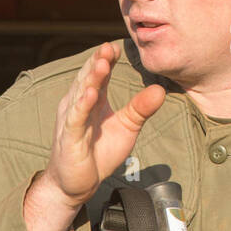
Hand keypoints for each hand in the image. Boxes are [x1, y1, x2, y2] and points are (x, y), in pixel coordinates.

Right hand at [34, 41, 166, 217]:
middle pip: (88, 79)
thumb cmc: (98, 153)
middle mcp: (78, 105)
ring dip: (91, 79)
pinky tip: (91, 94)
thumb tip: (161, 89)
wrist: (77, 184)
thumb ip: (141, 108)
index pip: (99, 75)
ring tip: (102, 63)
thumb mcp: (126, 127)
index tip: (118, 46)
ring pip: (81, 95)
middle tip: (108, 47)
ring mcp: (72, 121)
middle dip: (98, 62)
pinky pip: (76, 119)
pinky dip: (82, 106)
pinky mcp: (69, 139)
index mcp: (91, 100)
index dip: (106, 60)